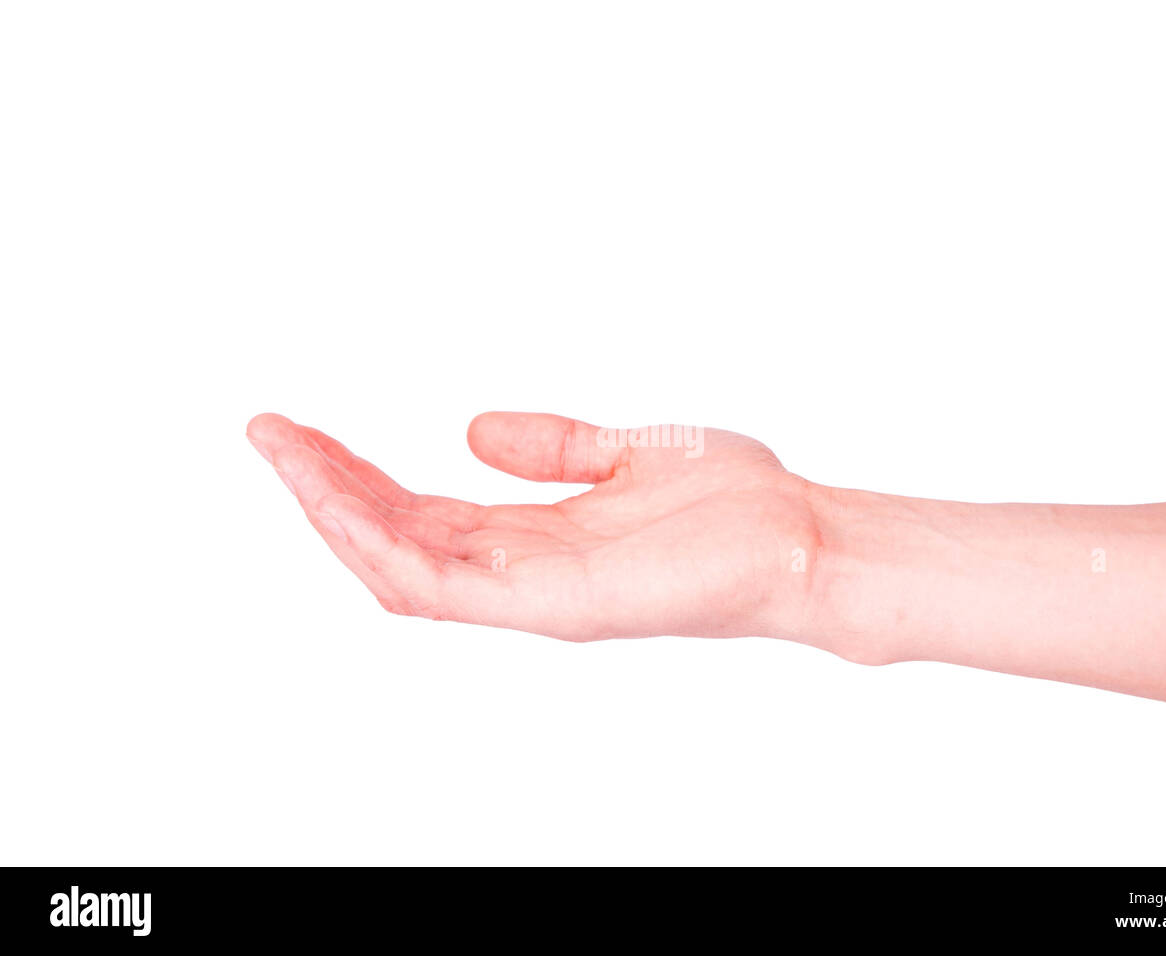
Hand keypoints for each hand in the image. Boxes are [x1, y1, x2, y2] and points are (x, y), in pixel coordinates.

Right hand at [246, 412, 826, 646]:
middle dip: (325, 488)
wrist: (801, 539)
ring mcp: (533, 596)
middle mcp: (521, 574)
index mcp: (534, 540)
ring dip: (334, 511)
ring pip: (401, 566)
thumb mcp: (624, 453)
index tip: (304, 431)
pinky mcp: (555, 605)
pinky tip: (340, 500)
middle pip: (396, 538)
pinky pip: (445, 586)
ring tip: (281, 453)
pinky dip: (384, 544)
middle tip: (266, 432)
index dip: (356, 477)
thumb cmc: (731, 505)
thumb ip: (551, 448)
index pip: (422, 515)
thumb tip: (472, 430)